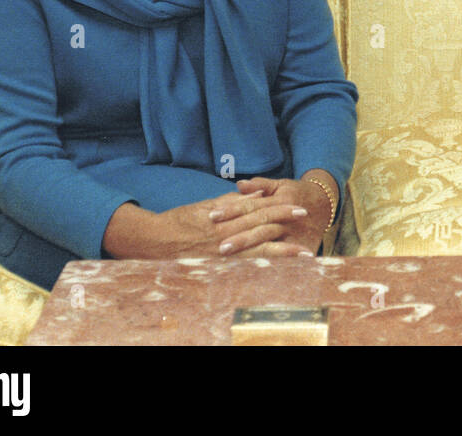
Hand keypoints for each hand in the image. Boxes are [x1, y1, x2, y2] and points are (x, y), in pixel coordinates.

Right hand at [104, 192, 316, 259]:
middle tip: (308, 222)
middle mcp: (225, 233)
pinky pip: (246, 266)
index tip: (299, 208)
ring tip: (303, 252)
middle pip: (262, 226)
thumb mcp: (206, 205)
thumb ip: (233, 201)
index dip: (280, 208)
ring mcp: (222, 252)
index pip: (258, 209)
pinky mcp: (218, 266)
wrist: (153, 240)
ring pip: (258, 250)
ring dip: (283, 251)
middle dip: (286, 223)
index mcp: (224, 216)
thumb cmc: (180, 221)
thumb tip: (258, 194)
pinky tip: (280, 268)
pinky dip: (264, 266)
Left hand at [215, 173, 335, 254]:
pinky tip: (256, 270)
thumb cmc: (296, 193)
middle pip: (259, 226)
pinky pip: (285, 257)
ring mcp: (295, 233)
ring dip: (249, 249)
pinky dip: (273, 263)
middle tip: (218, 246)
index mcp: (279, 199)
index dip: (231, 210)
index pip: (251, 205)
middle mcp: (287, 217)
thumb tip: (239, 184)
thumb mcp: (280, 185)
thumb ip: (259, 185)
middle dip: (239, 236)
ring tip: (230, 256)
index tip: (212, 216)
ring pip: (269, 241)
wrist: (325, 204)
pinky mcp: (302, 247)